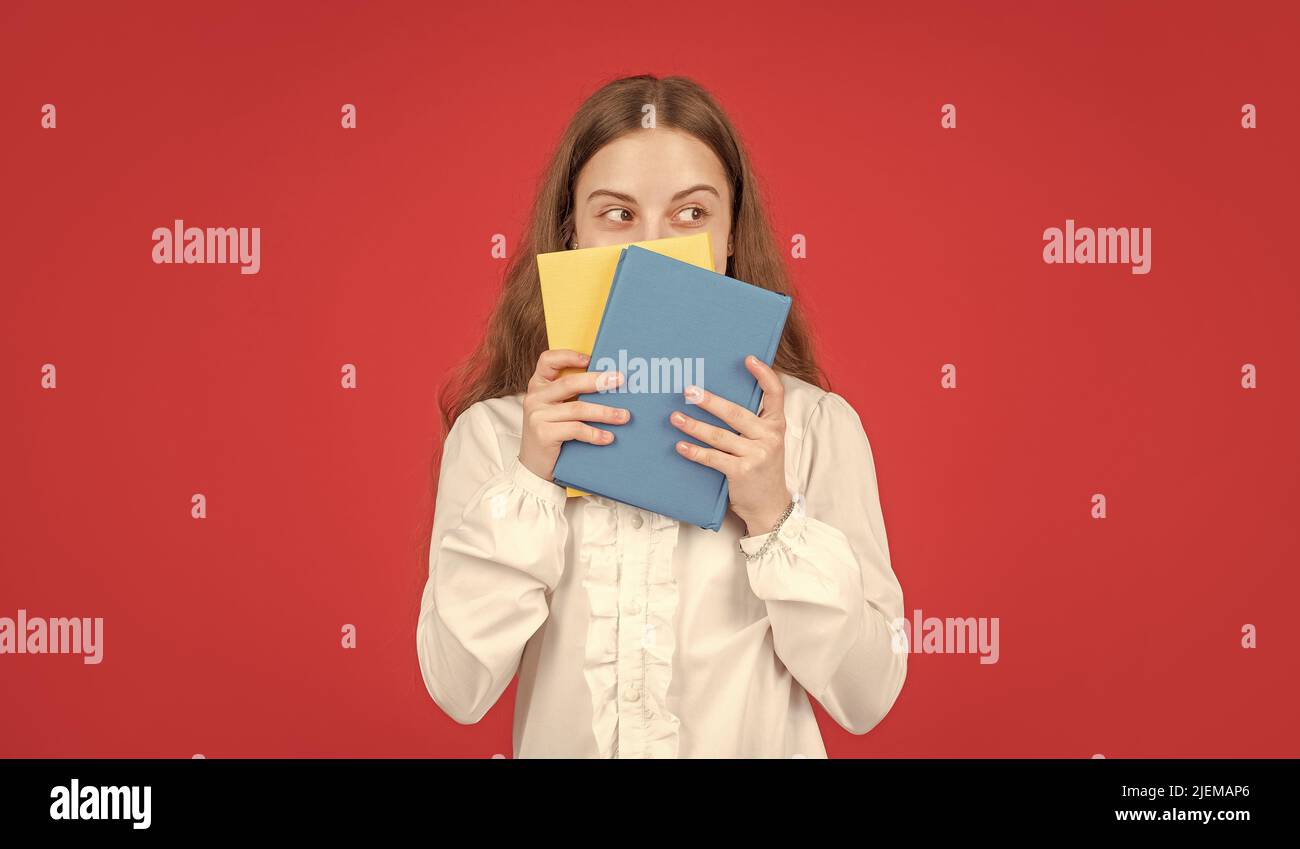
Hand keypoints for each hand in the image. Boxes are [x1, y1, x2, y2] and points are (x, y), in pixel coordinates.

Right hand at [518, 349, 627, 481]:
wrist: (534, 467)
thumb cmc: (552, 433)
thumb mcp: (556, 409)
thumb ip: (571, 395)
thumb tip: (610, 382)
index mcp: (538, 385)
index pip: (547, 360)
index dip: (569, 356)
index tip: (592, 358)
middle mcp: (535, 397)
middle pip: (569, 383)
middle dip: (598, 381)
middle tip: (620, 380)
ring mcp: (537, 415)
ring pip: (577, 408)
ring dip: (604, 412)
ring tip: (624, 416)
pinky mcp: (543, 434)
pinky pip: (575, 429)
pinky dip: (595, 434)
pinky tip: (608, 438)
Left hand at [669, 355, 790, 535]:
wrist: (770, 506)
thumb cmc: (762, 469)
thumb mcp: (765, 442)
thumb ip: (752, 424)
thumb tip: (717, 400)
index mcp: (776, 424)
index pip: (775, 393)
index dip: (763, 374)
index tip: (748, 359)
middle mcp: (769, 436)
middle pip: (735, 413)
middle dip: (709, 401)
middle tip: (688, 391)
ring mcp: (756, 454)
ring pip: (719, 435)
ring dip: (693, 425)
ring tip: (675, 417)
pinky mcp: (742, 471)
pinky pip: (713, 457)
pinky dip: (695, 452)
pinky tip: (680, 446)